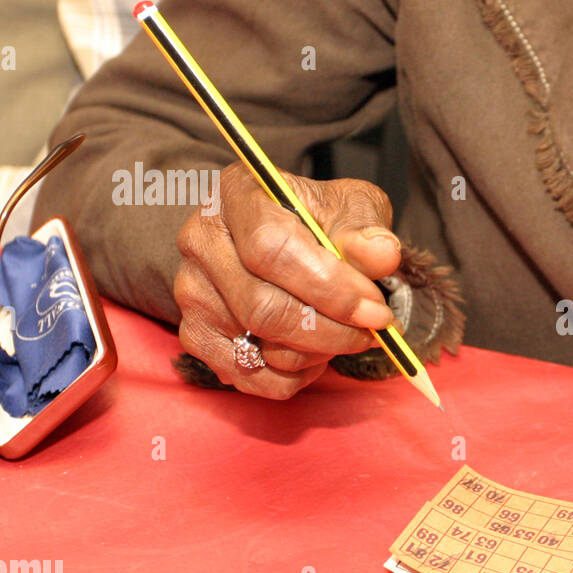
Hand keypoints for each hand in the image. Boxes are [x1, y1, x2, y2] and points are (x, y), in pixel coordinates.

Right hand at [173, 162, 401, 398]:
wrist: (283, 236)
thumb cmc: (319, 218)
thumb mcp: (350, 204)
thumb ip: (365, 228)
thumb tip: (380, 255)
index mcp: (237, 195)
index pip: (272, 249)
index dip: (330, 288)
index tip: (376, 309)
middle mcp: (201, 242)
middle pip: (263, 307)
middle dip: (332, 330)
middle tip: (374, 331)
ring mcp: (192, 293)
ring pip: (260, 346)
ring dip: (318, 353)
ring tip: (346, 334)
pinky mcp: (195, 335)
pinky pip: (250, 376)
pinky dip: (294, 377)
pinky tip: (316, 353)